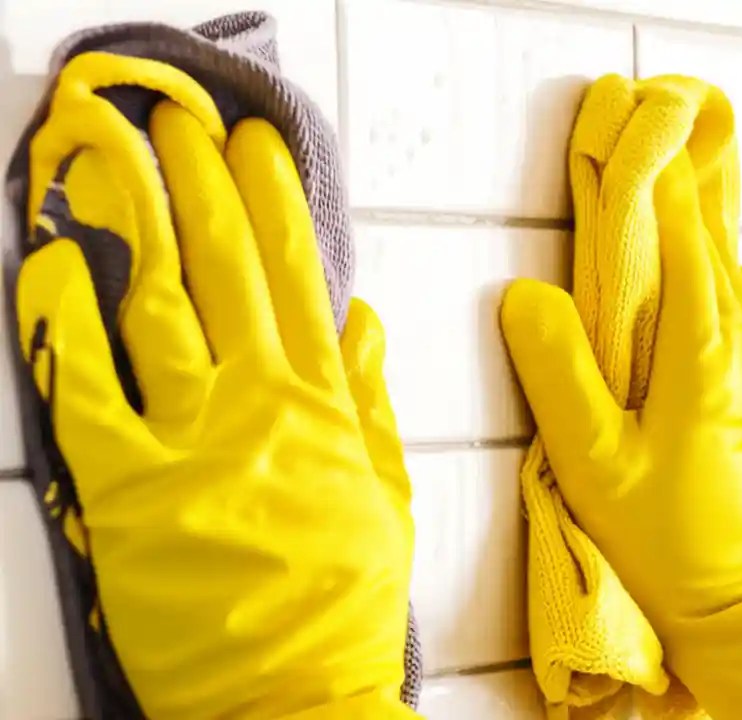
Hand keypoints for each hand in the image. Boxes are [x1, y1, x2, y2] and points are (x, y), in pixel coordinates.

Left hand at [17, 69, 412, 718]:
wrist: (296, 696)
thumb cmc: (344, 602)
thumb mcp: (387, 494)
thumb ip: (369, 399)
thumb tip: (360, 317)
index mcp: (326, 407)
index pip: (298, 278)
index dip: (276, 202)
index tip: (257, 146)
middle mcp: (262, 408)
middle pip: (226, 271)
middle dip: (203, 184)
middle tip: (180, 122)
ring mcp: (194, 445)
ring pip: (161, 308)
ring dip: (139, 221)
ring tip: (116, 156)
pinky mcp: (128, 492)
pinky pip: (89, 391)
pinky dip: (66, 322)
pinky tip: (54, 265)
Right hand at [500, 146, 741, 640]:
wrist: (731, 605)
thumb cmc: (659, 537)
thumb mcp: (592, 458)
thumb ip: (558, 372)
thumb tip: (530, 297)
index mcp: (701, 356)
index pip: (685, 248)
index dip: (662, 191)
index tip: (642, 141)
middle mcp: (738, 357)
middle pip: (717, 257)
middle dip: (687, 203)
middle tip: (660, 157)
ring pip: (735, 290)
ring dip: (707, 245)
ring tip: (677, 215)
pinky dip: (721, 288)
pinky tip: (710, 295)